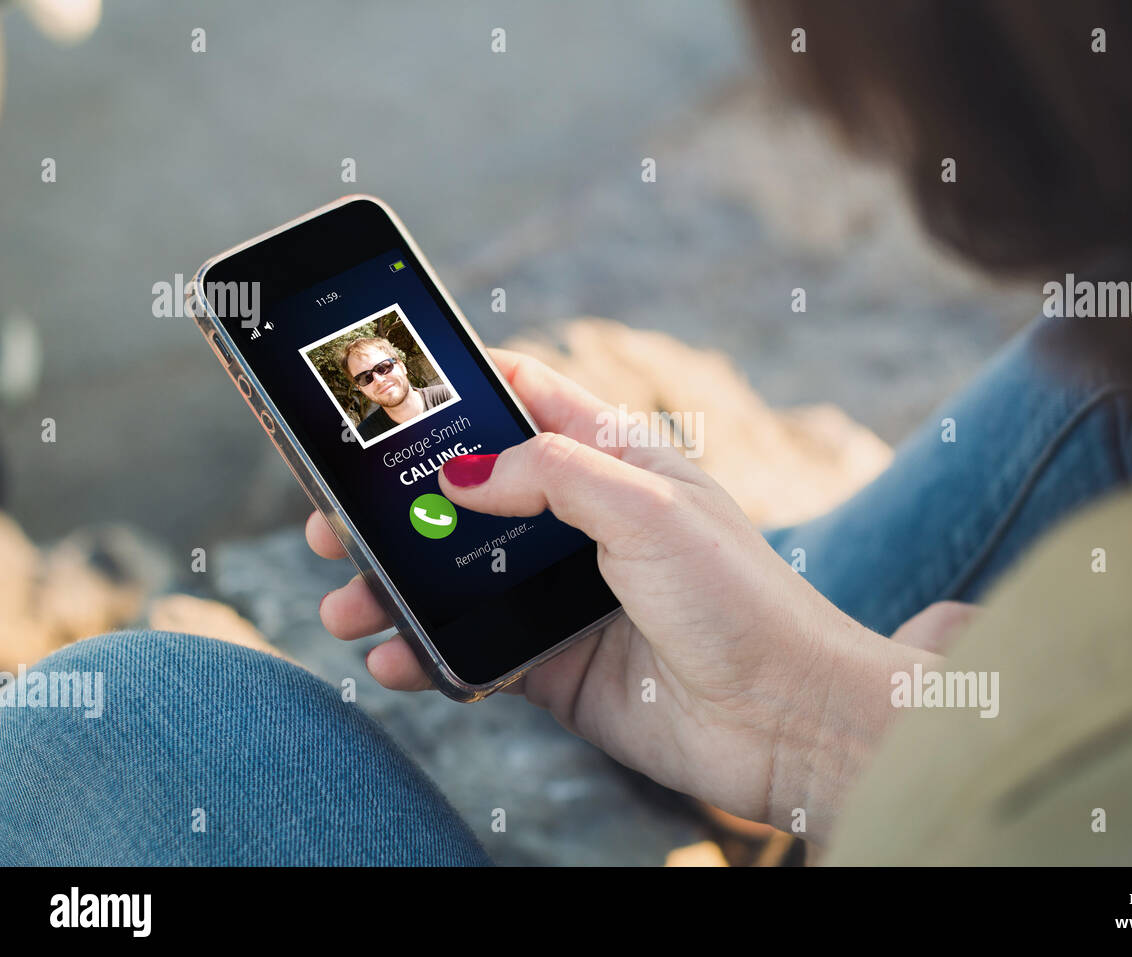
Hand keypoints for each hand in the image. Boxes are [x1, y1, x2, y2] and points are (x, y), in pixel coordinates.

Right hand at [307, 349, 944, 840]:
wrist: (785, 719)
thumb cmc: (739, 598)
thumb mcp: (648, 509)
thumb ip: (551, 475)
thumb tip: (459, 472)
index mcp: (613, 461)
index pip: (522, 398)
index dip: (454, 389)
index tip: (381, 396)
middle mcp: (581, 521)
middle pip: (468, 493)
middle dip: (397, 504)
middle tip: (333, 519)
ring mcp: (562, 594)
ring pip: (455, 576)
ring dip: (394, 586)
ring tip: (346, 603)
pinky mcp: (552, 663)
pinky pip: (470, 651)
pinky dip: (426, 655)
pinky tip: (394, 661)